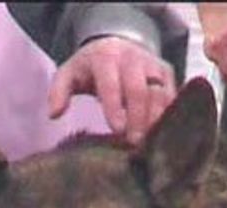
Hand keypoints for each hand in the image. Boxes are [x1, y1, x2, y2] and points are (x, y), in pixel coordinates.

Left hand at [49, 36, 176, 144]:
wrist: (117, 44)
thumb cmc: (90, 67)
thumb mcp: (69, 73)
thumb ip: (58, 92)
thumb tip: (54, 114)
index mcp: (106, 57)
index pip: (112, 83)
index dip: (115, 107)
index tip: (116, 130)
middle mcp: (133, 58)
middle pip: (140, 89)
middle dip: (138, 118)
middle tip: (135, 143)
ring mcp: (153, 65)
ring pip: (161, 93)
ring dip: (156, 120)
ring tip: (150, 144)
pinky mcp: (167, 74)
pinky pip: (173, 96)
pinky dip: (169, 116)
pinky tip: (162, 136)